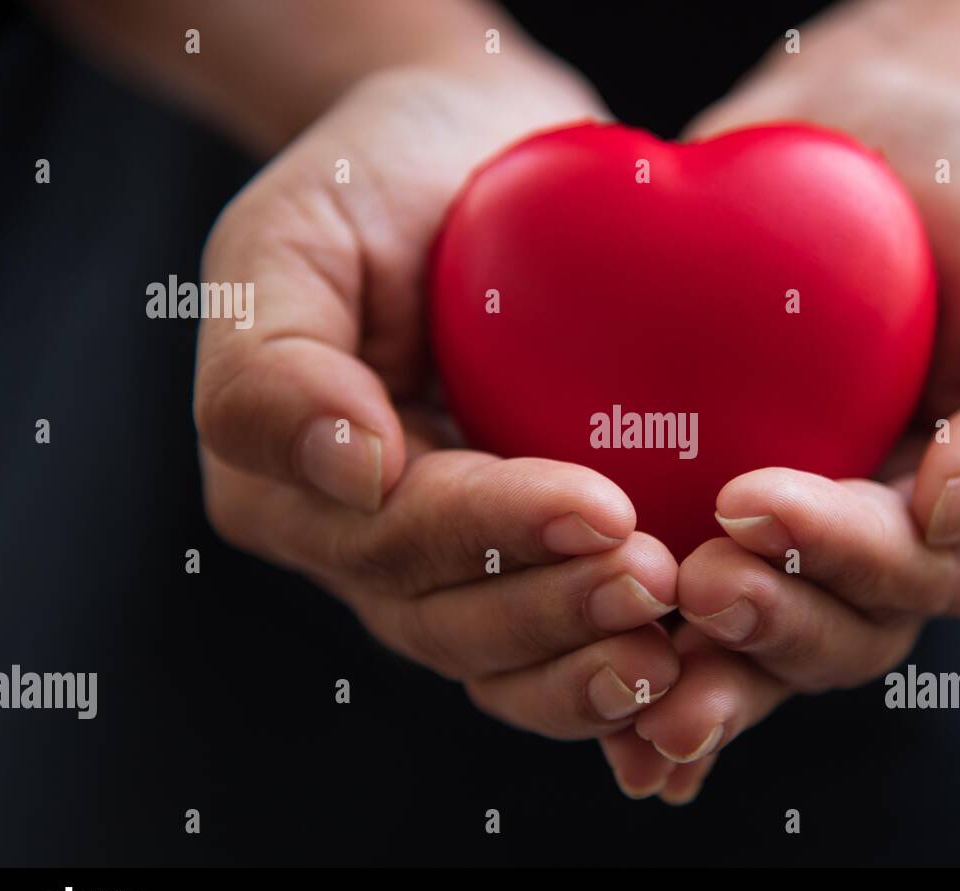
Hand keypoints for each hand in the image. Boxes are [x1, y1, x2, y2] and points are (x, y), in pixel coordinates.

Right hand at [194, 68, 681, 740]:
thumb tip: (352, 474)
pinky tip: (684, 657)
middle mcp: (360, 543)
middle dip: (554, 608)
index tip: (602, 508)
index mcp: (287, 483)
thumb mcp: (292, 235)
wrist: (469, 163)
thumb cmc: (373, 182)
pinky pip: (555, 639)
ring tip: (676, 642)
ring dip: (587, 654)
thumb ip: (275, 361)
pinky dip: (608, 659)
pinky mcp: (520, 555)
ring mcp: (442, 562)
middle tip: (655, 579)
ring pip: (502, 653)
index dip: (492, 533)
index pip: (391, 535)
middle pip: (449, 619)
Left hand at [602, 55, 959, 800]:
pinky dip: (647, 662)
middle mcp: (895, 555)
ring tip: (627, 663)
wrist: (862, 145)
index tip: (752, 502)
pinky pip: (688, 612)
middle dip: (769, 627)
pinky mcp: (722, 522)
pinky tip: (605, 723)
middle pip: (842, 634)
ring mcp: (807, 547)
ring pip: (763, 650)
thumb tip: (951, 509)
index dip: (843, 554)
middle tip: (693, 585)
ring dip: (705, 674)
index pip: (924, 568)